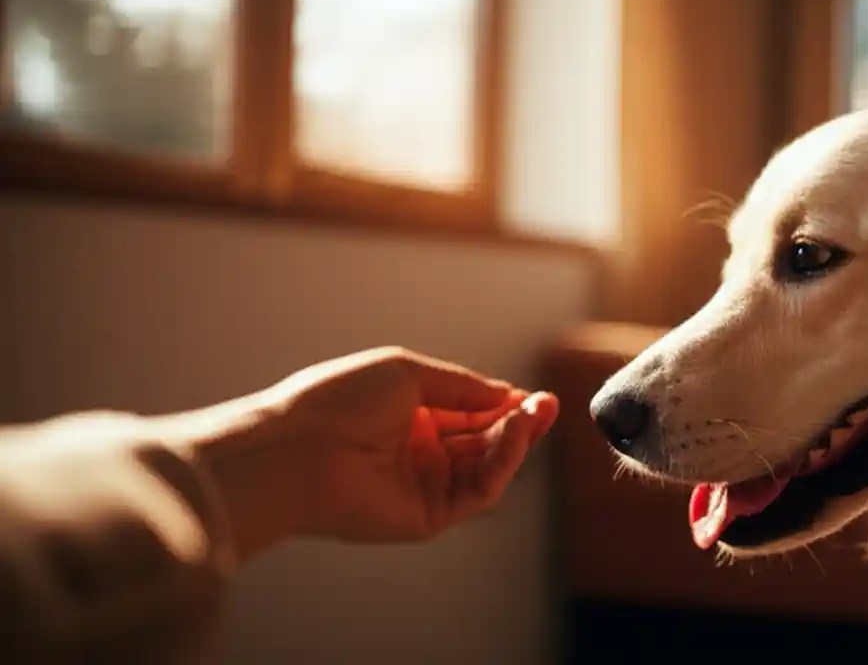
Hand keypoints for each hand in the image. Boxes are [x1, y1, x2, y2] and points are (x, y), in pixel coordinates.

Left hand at [177, 347, 557, 559]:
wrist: (298, 449)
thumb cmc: (339, 401)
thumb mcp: (409, 374)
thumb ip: (462, 386)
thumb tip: (507, 394)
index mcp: (410, 416)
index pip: (470, 412)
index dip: (504, 404)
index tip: (534, 394)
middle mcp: (419, 452)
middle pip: (485, 441)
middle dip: (520, 423)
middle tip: (548, 405)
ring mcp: (425, 486)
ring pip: (487, 467)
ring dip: (515, 442)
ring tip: (534, 416)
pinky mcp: (428, 516)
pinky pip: (477, 492)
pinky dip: (501, 465)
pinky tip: (511, 437)